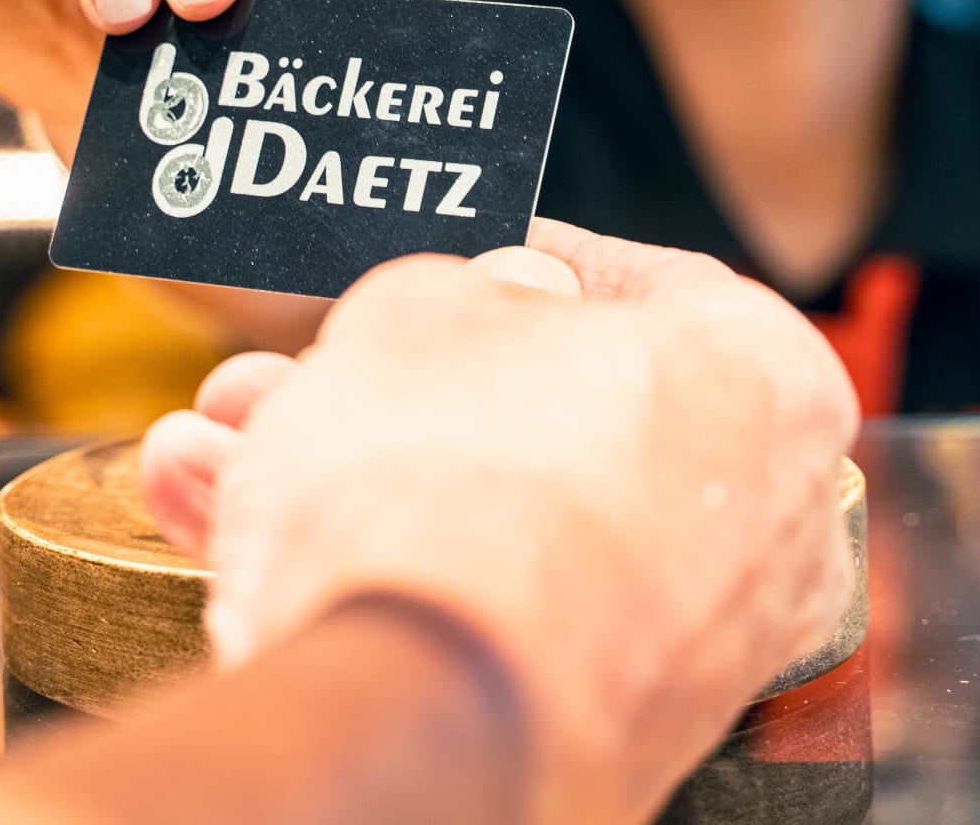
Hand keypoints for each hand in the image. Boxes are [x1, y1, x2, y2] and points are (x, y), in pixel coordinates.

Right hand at [141, 219, 859, 824]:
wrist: (419, 714)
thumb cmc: (452, 483)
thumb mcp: (427, 306)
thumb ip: (464, 289)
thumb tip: (486, 302)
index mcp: (764, 378)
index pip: (647, 285)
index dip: (520, 259)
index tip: (458, 258)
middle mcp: (756, 519)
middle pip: (538, 415)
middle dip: (378, 384)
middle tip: (295, 367)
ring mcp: (683, 639)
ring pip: (486, 516)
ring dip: (337, 471)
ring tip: (215, 449)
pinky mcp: (596, 723)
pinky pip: (479, 612)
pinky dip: (376, 568)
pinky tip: (246, 531)